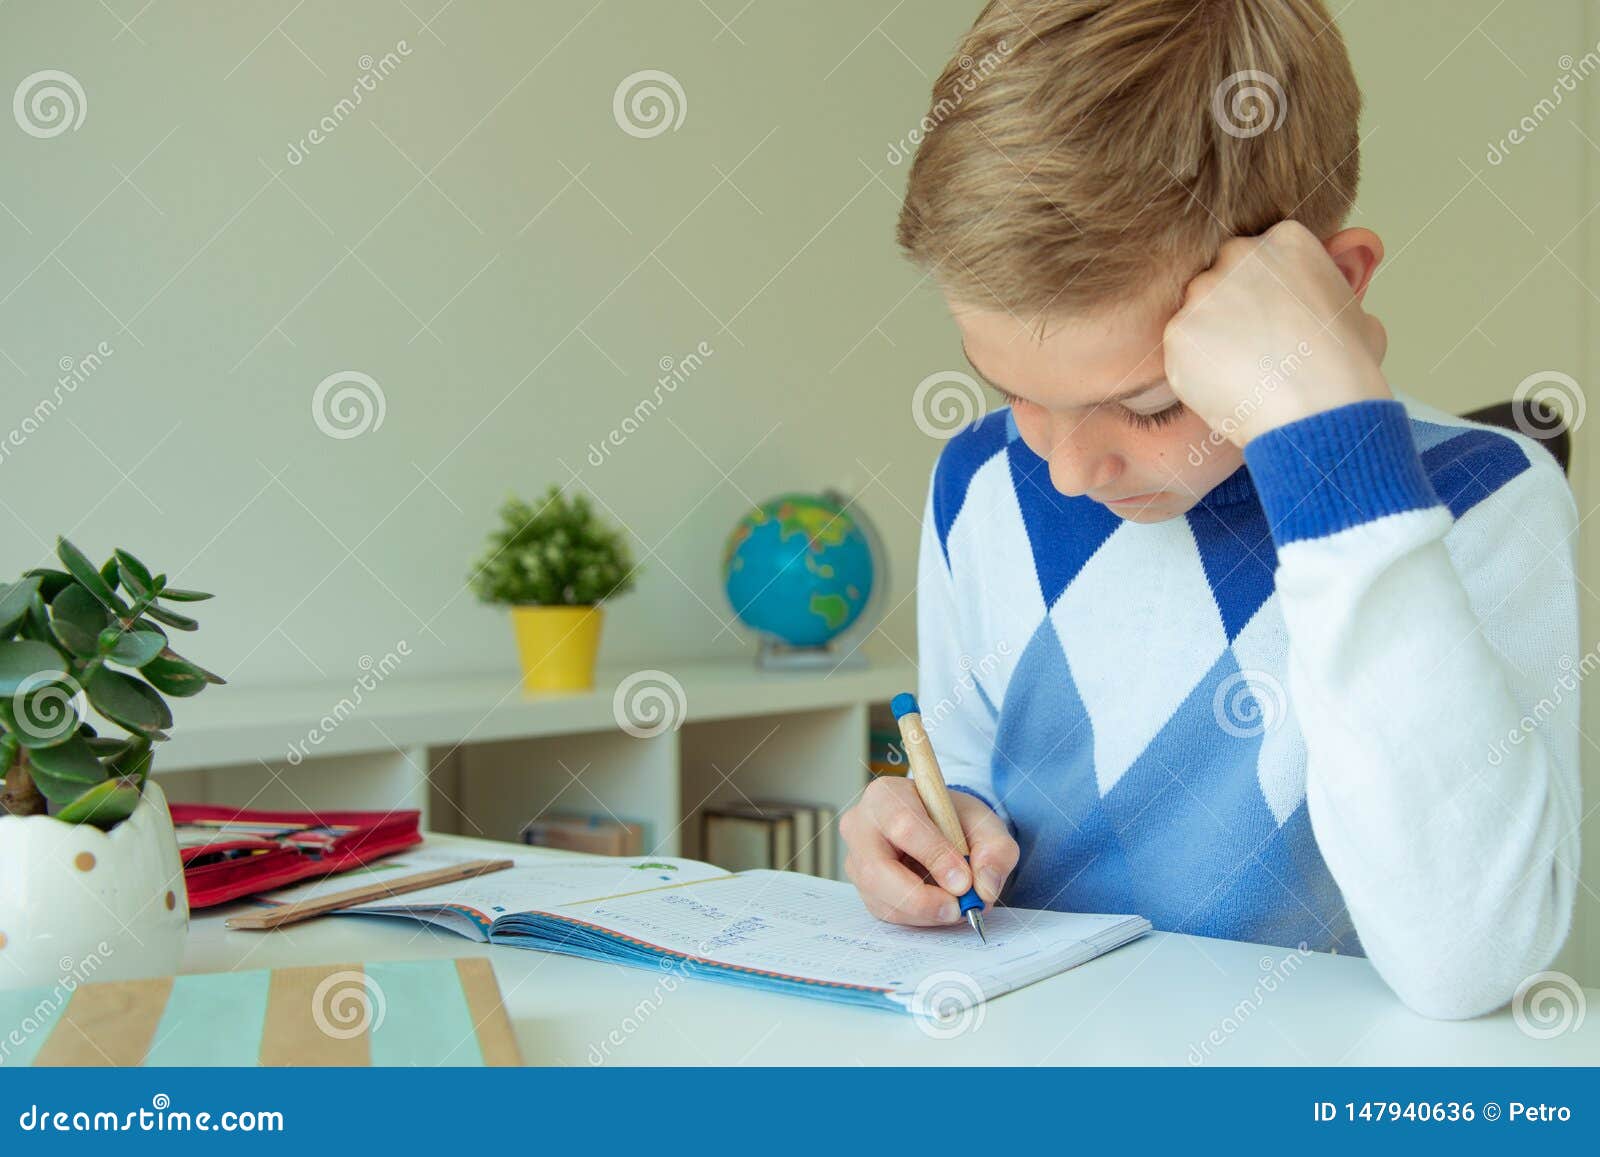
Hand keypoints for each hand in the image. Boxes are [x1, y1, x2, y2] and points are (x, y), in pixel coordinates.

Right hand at [840, 776, 1018, 925]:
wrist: (939, 829)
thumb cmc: (955, 820)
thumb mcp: (985, 824)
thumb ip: (995, 850)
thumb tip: (985, 887)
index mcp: (886, 795)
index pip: (904, 825)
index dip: (934, 856)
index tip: (964, 881)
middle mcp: (860, 826)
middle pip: (876, 869)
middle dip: (921, 898)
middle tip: (957, 908)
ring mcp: (856, 860)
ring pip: (880, 897)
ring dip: (923, 912)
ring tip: (957, 906)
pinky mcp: (862, 888)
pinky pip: (885, 912)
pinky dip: (918, 918)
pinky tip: (940, 906)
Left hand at [1161, 220, 1390, 446]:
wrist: (1318, 410)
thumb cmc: (1347, 370)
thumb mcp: (1359, 315)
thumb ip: (1334, 296)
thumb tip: (1338, 299)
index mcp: (1285, 239)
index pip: (1258, 258)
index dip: (1265, 293)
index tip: (1275, 321)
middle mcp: (1239, 254)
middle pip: (1221, 276)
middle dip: (1231, 308)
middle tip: (1252, 348)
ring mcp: (1203, 293)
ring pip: (1197, 312)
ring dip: (1211, 338)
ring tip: (1242, 372)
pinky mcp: (1178, 332)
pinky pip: (1181, 348)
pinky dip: (1196, 368)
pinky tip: (1225, 385)